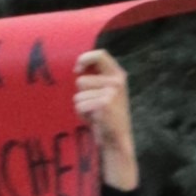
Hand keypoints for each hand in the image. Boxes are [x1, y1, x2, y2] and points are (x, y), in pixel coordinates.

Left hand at [76, 45, 137, 188]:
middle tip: (94, 106)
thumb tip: (77, 68)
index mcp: (118, 75)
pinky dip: (82, 115)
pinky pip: (79, 105)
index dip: (84, 59)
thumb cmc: (106, 115)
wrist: (117, 140)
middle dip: (82, 94)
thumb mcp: (106, 91)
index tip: (77, 70)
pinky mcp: (103, 104)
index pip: (99, 55)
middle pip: (81, 80)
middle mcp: (116, 81)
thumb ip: (96, 78)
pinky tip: (94, 120)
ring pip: (78, 95)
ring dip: (81, 106)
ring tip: (95, 114)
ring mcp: (111, 92)